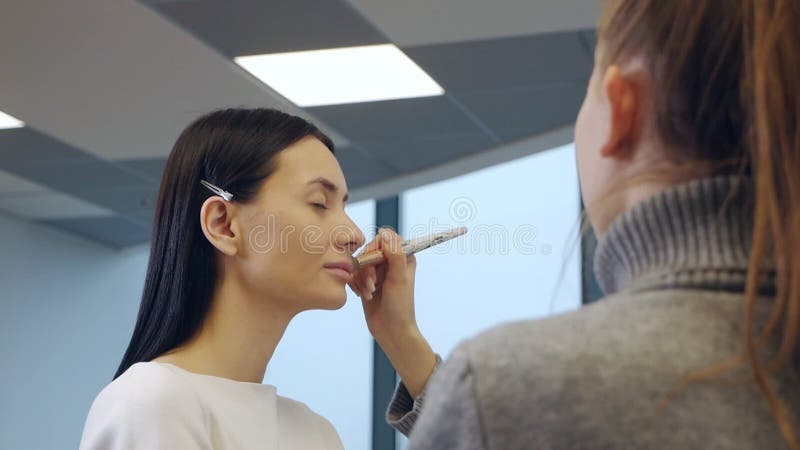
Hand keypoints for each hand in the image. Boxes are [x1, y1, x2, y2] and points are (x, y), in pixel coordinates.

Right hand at [348, 228, 436, 397]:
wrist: (391, 330)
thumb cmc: (400, 306)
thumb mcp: (399, 278)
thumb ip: (394, 253)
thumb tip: (385, 232)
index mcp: (403, 257)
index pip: (385, 239)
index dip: (376, 248)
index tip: (374, 262)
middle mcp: (390, 262)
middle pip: (369, 250)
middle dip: (367, 268)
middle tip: (373, 285)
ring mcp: (378, 272)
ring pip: (359, 263)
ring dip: (362, 279)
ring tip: (370, 294)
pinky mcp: (366, 282)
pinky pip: (353, 274)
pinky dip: (356, 285)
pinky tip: (363, 296)